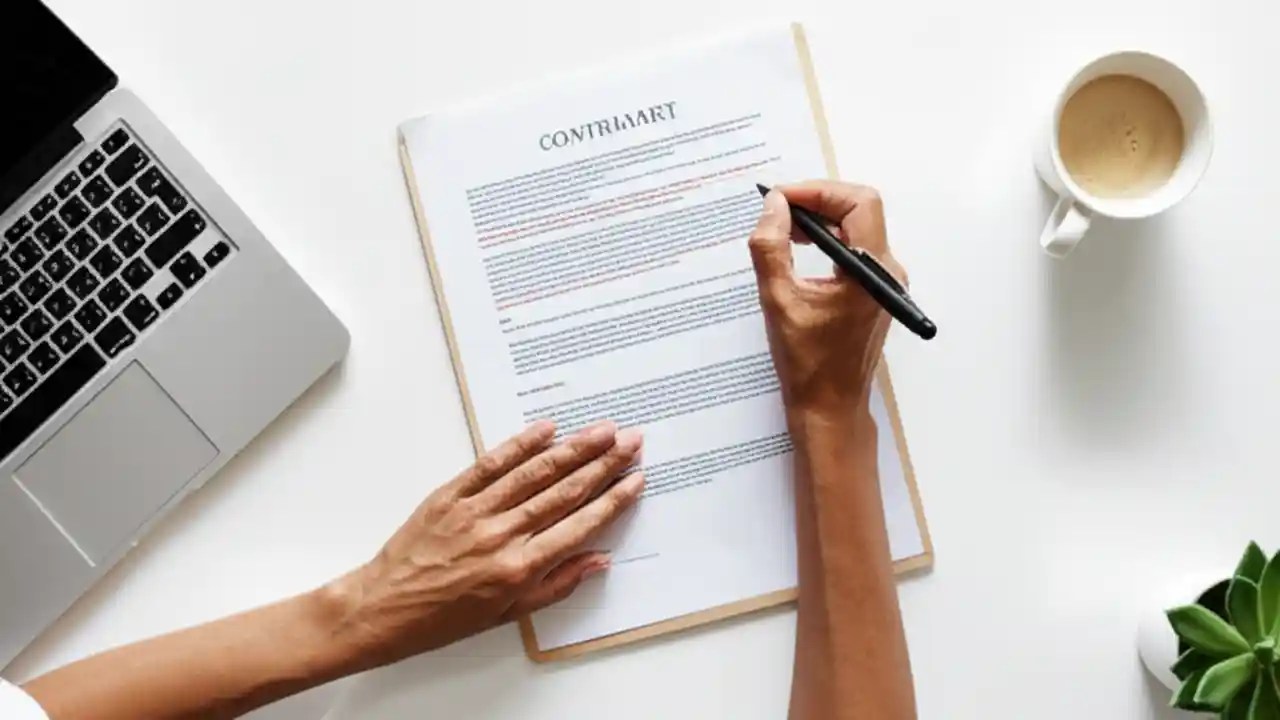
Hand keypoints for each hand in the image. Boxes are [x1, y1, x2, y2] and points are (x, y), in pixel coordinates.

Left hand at [323, 420, 642, 668]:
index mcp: (519, 568)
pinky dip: (520, 444)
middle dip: (604, 463)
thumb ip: (557, 584)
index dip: (613, 500)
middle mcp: (501, 534)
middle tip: (631, 441)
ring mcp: (475, 510)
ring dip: (573, 448)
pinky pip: (491, 463)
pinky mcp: (450, 494)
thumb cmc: (443, 618)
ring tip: (602, 430)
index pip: (580, 525)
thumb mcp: (507, 615)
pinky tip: (546, 429)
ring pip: (534, 472)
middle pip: (564, 491)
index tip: (636, 480)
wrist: (382, 609)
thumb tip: (598, 560)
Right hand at [748, 181, 905, 419]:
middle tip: (777, 210)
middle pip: (859, 210)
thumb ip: (771, 248)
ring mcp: (883, 282)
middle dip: (816, 202)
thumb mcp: (778, 302)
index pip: (858, 203)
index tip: (781, 198)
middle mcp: (886, 272)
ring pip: (856, 228)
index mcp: (871, 272)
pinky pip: (852, 250)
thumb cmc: (807, 364)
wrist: (829, 408)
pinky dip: (825, 241)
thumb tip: (772, 207)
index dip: (818, 191)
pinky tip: (797, 249)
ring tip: (782, 229)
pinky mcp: (873, 292)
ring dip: (820, 221)